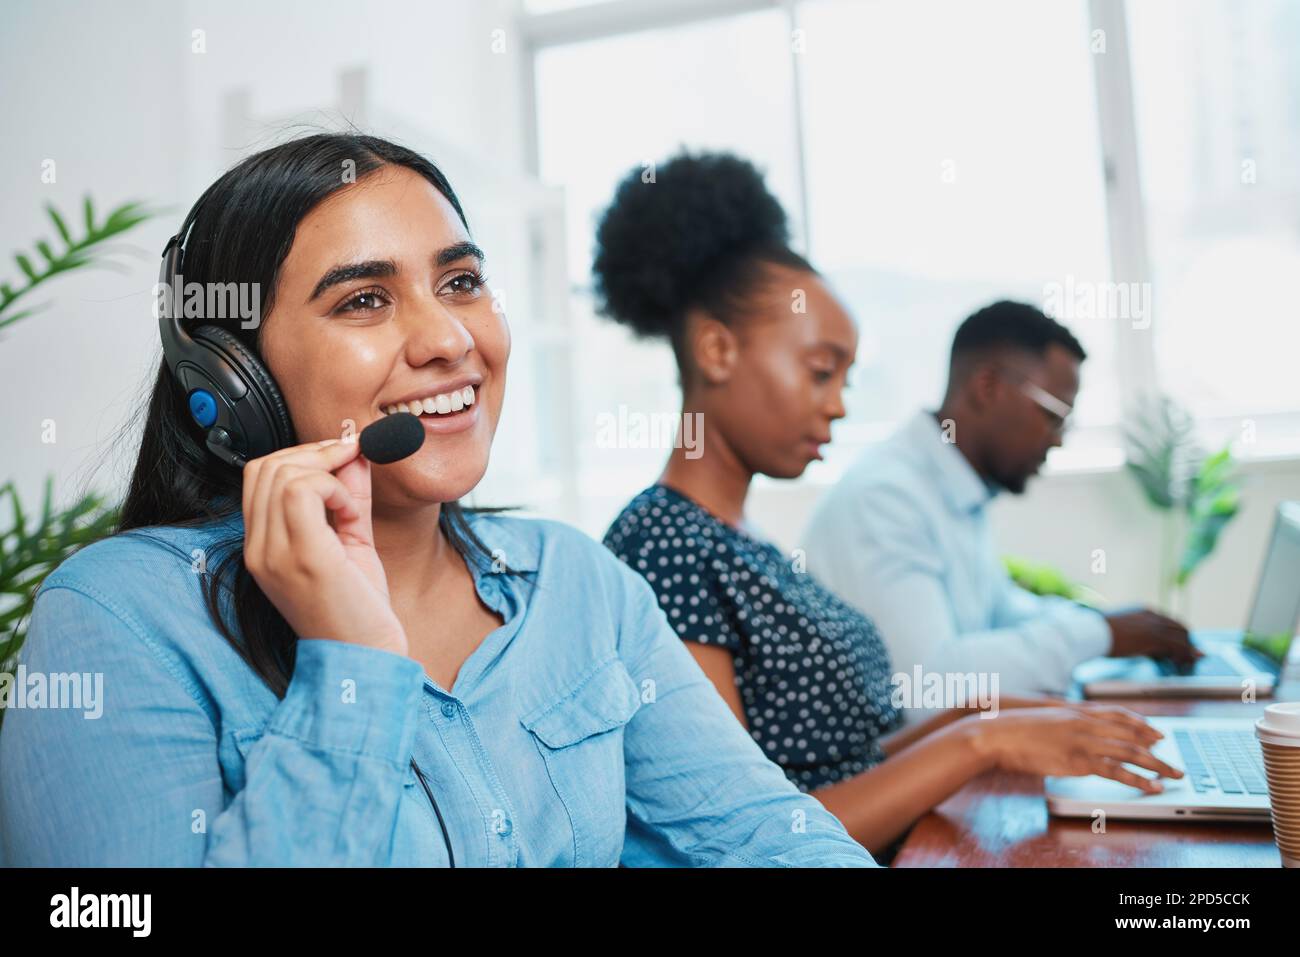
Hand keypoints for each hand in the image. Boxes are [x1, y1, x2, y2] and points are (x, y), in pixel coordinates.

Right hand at [242, 436, 406, 655]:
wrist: (367, 657)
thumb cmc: (360, 609)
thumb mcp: (352, 540)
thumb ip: (349, 496)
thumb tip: (353, 452)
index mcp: (263, 547)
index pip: (260, 476)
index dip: (302, 455)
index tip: (341, 456)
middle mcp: (259, 550)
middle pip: (266, 467)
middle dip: (314, 452)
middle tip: (351, 463)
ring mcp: (274, 553)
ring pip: (283, 472)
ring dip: (327, 470)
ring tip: (350, 504)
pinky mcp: (302, 556)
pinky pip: (303, 490)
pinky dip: (333, 488)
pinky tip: (350, 514)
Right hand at [966, 705, 1183, 792]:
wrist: (996, 733)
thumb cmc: (1011, 728)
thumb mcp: (1040, 720)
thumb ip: (1059, 724)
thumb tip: (1065, 732)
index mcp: (1075, 711)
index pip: (1117, 715)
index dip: (1140, 723)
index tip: (1156, 731)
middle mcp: (1084, 723)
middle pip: (1130, 733)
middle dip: (1155, 745)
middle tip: (1172, 755)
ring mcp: (1083, 740)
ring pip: (1131, 751)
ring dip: (1156, 764)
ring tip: (1173, 774)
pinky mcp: (1079, 759)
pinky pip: (1117, 771)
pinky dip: (1138, 780)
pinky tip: (1152, 787)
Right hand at [1105, 609, 1198, 663]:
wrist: (1092, 631)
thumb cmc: (1097, 632)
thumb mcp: (1117, 631)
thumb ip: (1130, 634)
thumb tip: (1135, 644)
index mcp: (1143, 611)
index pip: (1169, 621)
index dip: (1177, 634)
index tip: (1180, 647)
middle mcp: (1153, 616)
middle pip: (1181, 628)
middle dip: (1187, 643)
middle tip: (1188, 658)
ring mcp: (1156, 626)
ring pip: (1183, 638)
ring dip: (1187, 652)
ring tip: (1186, 665)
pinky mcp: (1157, 638)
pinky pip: (1179, 647)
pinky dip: (1184, 657)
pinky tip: (1179, 665)